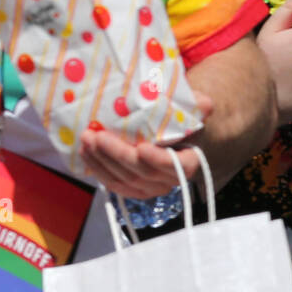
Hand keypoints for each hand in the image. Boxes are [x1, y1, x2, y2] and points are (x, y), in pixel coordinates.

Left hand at [77, 94, 212, 199]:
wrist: (171, 134)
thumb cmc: (180, 120)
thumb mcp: (193, 110)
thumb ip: (198, 106)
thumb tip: (205, 103)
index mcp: (188, 161)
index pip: (176, 166)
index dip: (158, 160)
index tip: (142, 147)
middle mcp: (169, 180)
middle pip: (142, 173)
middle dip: (117, 155)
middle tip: (97, 135)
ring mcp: (150, 187)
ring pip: (124, 180)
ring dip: (102, 162)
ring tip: (87, 140)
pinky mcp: (133, 188)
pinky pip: (114, 184)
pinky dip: (98, 170)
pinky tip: (86, 153)